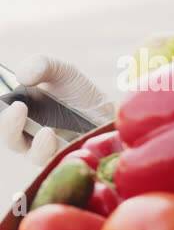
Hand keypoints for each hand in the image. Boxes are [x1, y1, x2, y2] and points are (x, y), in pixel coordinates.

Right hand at [0, 55, 114, 165]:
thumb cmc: (78, 92)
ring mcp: (49, 151)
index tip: (3, 103)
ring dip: (38, 146)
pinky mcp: (68, 159)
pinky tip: (66, 142)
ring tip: (47, 132)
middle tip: (19, 108)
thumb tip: (22, 76)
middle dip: (10, 126)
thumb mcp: (62, 71)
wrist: (107, 109)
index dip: (1, 115)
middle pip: (11, 140)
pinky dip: (61, 155)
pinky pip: (60, 163)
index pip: (2, 118)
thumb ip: (41, 65)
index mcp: (21, 114)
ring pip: (35, 156)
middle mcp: (29, 136)